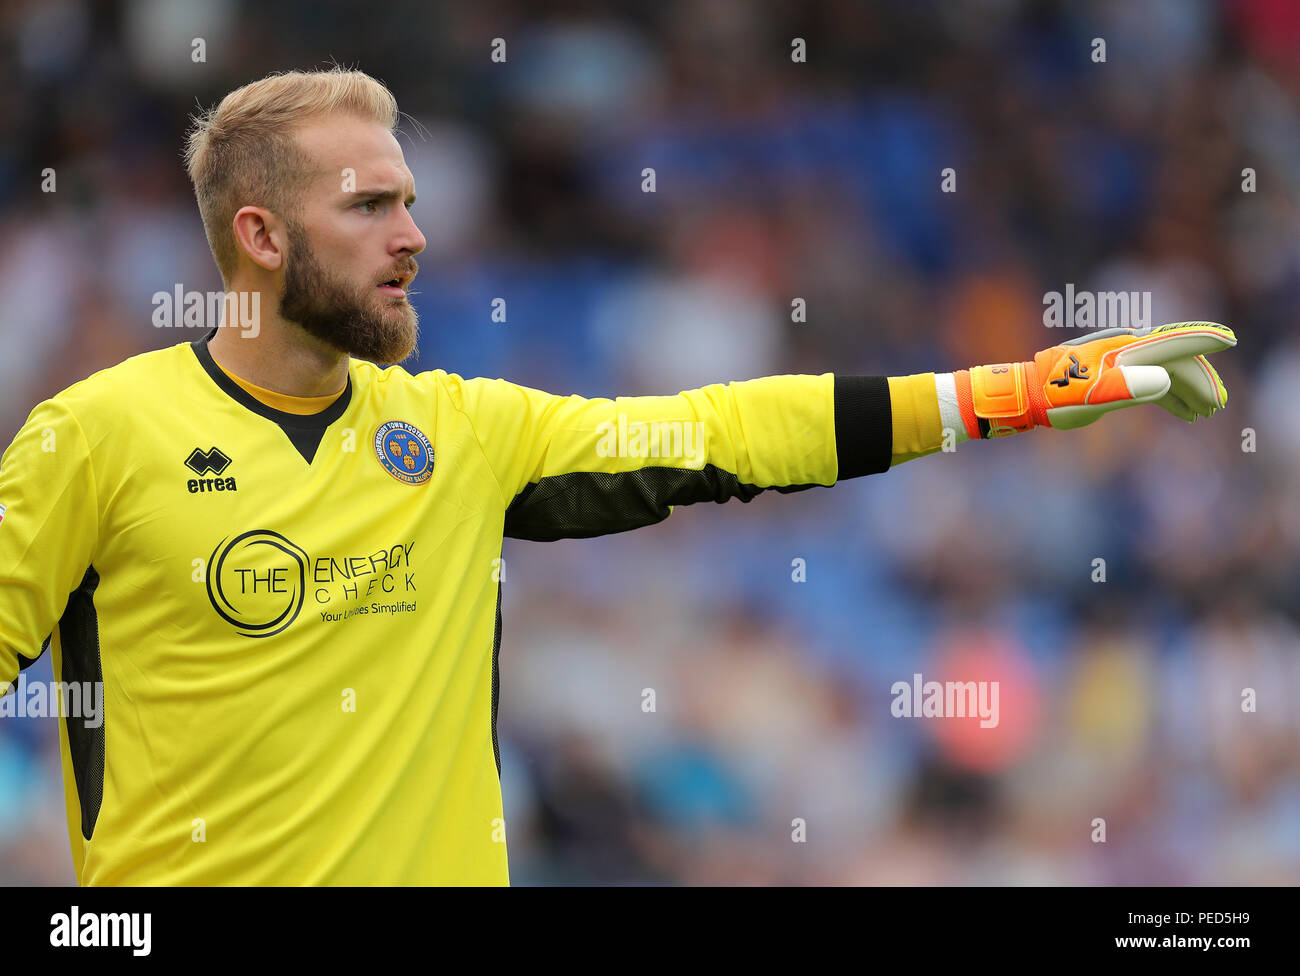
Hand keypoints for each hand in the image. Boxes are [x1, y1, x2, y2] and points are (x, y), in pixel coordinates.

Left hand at [965, 322, 1235, 435]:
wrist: (1030, 396)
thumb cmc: (1057, 396)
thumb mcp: (1092, 396)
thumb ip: (1128, 387)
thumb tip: (1164, 381)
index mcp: (1126, 349)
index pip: (1172, 343)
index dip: (1202, 342)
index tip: (1228, 340)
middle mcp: (1128, 350)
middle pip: (1174, 360)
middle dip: (1199, 380)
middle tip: (1217, 404)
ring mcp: (1122, 363)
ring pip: (1165, 373)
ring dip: (1187, 391)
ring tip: (1205, 413)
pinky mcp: (1116, 378)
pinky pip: (1152, 384)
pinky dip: (1170, 397)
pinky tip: (1184, 414)